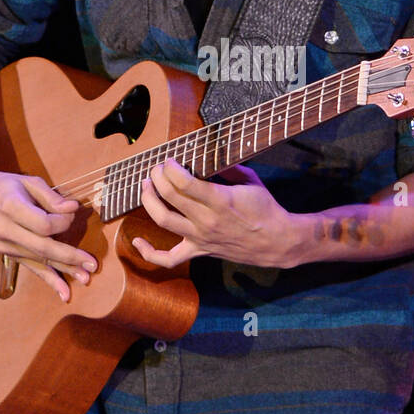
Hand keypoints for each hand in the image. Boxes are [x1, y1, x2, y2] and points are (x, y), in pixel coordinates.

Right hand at [0, 165, 97, 301]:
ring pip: (39, 261)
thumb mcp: (27, 182)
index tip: (72, 211)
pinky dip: (49, 280)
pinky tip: (64, 292)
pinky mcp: (7, 253)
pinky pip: (31, 268)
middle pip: (43, 247)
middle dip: (70, 257)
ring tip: (86, 278)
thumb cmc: (4, 185)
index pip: (43, 224)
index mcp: (10, 208)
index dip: (63, 221)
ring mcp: (5, 245)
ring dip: (64, 271)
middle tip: (92, 264)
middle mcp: (6, 230)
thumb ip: (51, 196)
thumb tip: (73, 208)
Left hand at [132, 159, 300, 269]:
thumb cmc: (266, 209)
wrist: (277, 242)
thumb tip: (207, 155)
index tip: (170, 160)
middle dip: (157, 177)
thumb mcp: (250, 181)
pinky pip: (169, 258)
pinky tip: (137, 240)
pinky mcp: (199, 251)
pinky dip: (149, 253)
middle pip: (169, 197)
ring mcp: (200, 237)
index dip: (170, 167)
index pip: (184, 182)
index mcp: (220, 200)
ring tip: (146, 186)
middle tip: (156, 168)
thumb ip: (227, 168)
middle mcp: (206, 220)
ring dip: (149, 201)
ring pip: (163, 220)